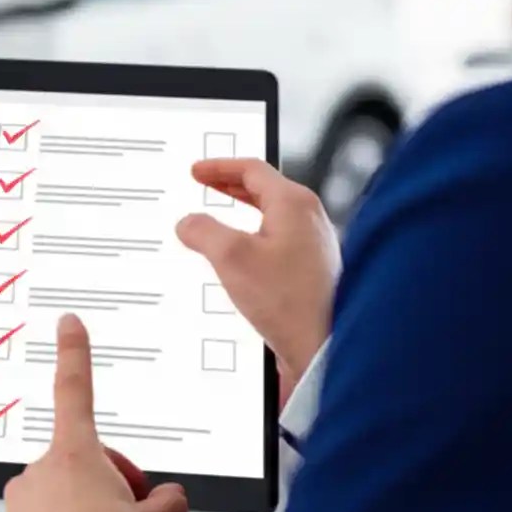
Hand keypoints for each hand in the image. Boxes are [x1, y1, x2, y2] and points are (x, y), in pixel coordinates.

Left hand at [4, 315, 189, 511]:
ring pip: (60, 494)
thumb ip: (163, 505)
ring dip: (82, 510)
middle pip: (81, 464)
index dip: (74, 354)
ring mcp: (23, 498)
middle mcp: (42, 468)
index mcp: (75, 453)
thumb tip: (174, 499)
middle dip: (106, 485)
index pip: (75, 391)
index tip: (68, 324)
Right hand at [177, 159, 339, 387]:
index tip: (197, 171)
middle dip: (230, 183)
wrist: (323, 344)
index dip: (218, 167)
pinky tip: (243, 251)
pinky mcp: (312, 267)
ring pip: (273, 212)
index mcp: (294, 204)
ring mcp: (314, 242)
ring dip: (243, 207)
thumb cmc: (290, 302)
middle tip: (206, 182)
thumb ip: (204, 232)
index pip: (251, 169)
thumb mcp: (231, 258)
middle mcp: (309, 218)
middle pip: (265, 187)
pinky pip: (280, 236)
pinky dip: (255, 231)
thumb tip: (189, 223)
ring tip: (221, 212)